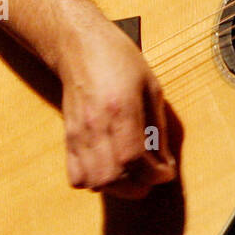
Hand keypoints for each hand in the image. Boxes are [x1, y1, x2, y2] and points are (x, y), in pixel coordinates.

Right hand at [57, 21, 176, 200]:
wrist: (80, 47)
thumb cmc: (120, 61)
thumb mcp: (151, 87)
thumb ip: (158, 127)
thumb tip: (164, 162)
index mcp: (121, 108)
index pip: (133, 158)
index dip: (154, 174)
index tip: (166, 172)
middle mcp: (96, 125)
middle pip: (112, 178)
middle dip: (138, 186)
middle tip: (152, 175)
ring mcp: (78, 133)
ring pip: (94, 182)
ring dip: (118, 187)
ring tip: (133, 174)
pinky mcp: (67, 139)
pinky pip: (76, 176)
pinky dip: (96, 182)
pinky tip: (110, 170)